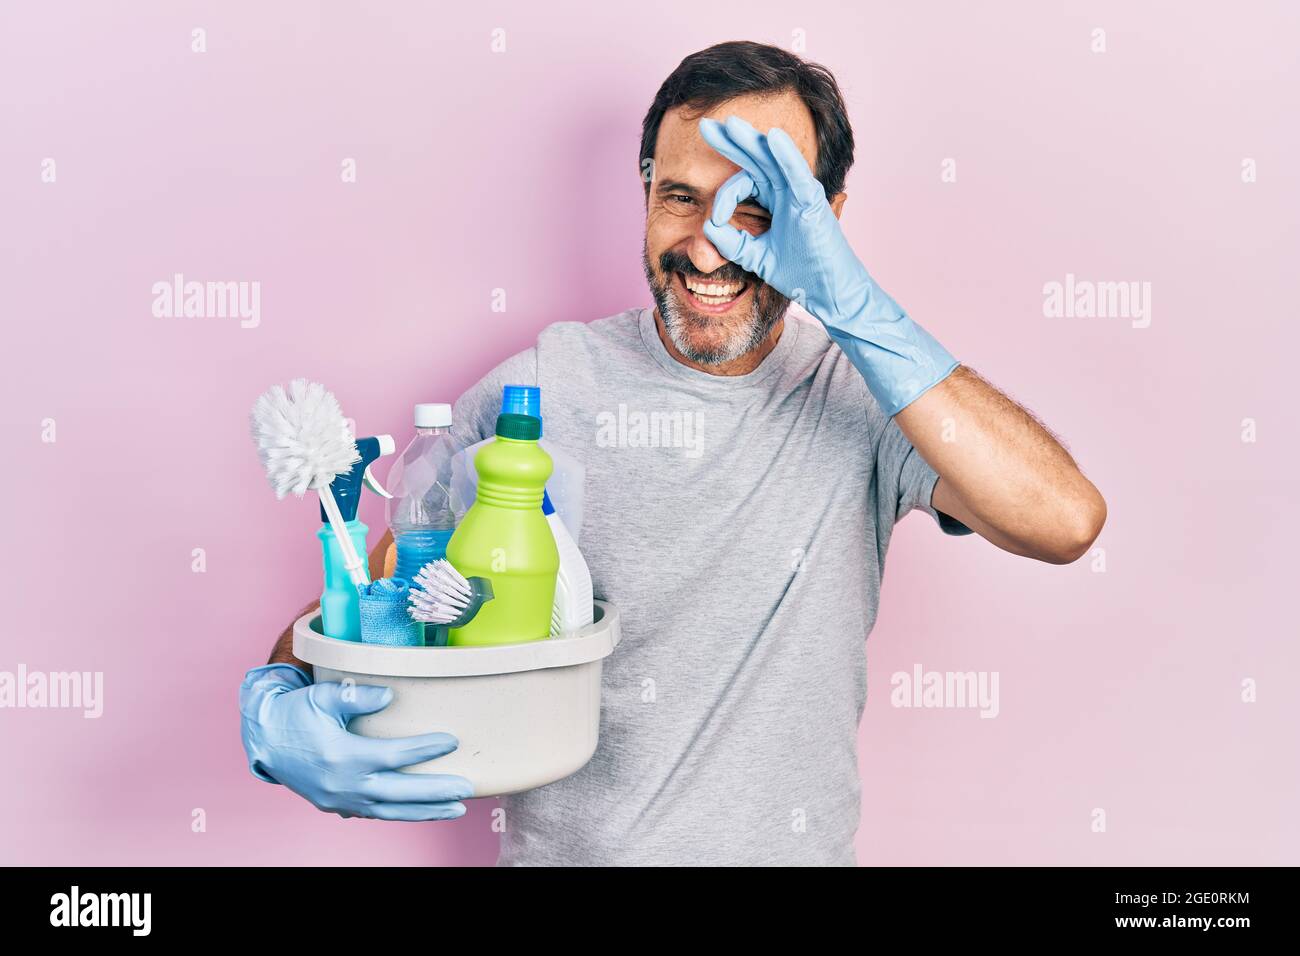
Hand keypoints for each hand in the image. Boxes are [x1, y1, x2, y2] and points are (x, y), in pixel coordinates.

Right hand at [239, 664, 472, 820]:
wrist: (265, 740)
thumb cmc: (296, 713)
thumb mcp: (322, 696)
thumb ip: (356, 696)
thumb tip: (389, 696)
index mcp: (342, 756)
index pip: (393, 755)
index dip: (424, 748)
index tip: (450, 741)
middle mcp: (343, 785)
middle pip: (399, 792)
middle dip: (435, 792)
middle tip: (466, 789)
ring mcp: (340, 800)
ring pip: (391, 811)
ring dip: (425, 811)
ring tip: (456, 809)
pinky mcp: (338, 806)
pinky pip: (376, 814)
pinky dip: (402, 813)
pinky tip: (424, 810)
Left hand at [699, 115, 956, 416]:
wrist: (829, 293)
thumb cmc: (801, 274)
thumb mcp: (757, 257)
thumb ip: (733, 242)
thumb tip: (708, 227)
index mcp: (776, 200)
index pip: (745, 181)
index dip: (725, 196)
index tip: (715, 219)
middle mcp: (789, 191)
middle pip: (757, 158)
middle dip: (732, 141)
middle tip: (706, 124)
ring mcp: (802, 195)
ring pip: (774, 159)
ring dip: (752, 141)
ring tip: (731, 124)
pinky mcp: (814, 204)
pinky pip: (798, 175)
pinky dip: (786, 156)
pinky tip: (771, 139)